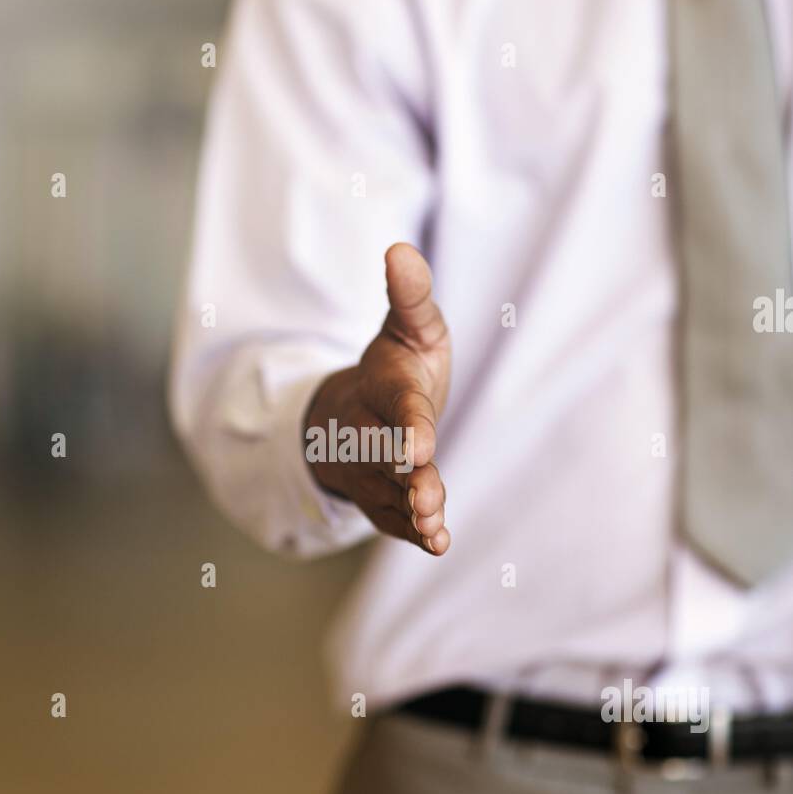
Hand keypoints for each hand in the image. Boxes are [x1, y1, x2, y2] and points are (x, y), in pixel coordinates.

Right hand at [304, 242, 450, 554]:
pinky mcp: (378, 497)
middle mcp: (368, 431)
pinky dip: (412, 533)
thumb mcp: (408, 327)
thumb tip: (401, 249)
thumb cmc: (398, 365)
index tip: (420, 444)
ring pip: (388, 494)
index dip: (410, 426)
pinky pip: (390, 519)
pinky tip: (436, 544)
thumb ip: (410, 296)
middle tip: (426, 498)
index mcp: (383, 387)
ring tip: (433, 525)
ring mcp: (369, 469)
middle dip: (407, 478)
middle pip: (386, 458)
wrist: (357, 410)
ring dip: (412, 510)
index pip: (398, 407)